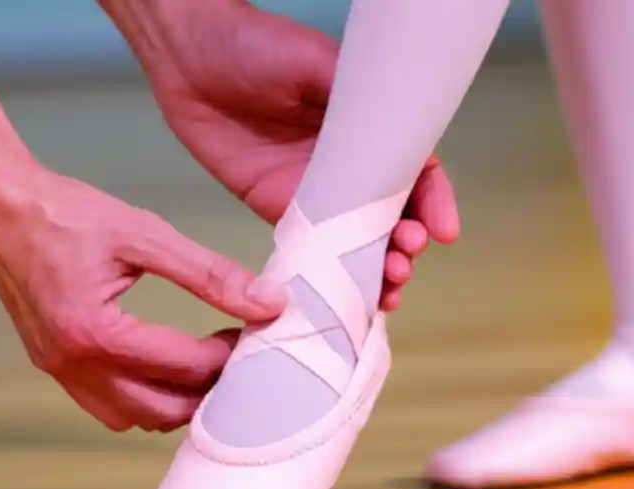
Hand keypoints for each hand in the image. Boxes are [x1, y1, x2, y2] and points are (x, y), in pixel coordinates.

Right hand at [0, 167, 287, 431]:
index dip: (229, 355)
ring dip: (175, 401)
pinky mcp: (53, 366)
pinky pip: (106, 407)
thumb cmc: (67, 213)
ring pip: (134, 419)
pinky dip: (142, 398)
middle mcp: (74, 364)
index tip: (253, 331)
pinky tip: (165, 364)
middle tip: (236, 355)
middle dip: (208, 391)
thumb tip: (270, 302)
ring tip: (205, 360)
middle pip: (163, 411)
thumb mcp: (147, 233)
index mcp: (96, 332)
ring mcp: (59, 371)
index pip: (184, 367)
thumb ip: (211, 274)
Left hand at [103, 0, 460, 310]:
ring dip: (376, 270)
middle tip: (405, 259)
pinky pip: (308, 251)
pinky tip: (340, 299)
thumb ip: (357, 102)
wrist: (191, 54)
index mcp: (369, 129)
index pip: (416, 172)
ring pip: (356, 242)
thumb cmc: (257, 44)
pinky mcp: (277, 208)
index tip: (443, 231)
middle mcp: (348, 165)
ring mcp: (314, 191)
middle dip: (406, 244)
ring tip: (387, 288)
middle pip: (392, 216)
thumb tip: (396, 133)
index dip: (435, 203)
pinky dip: (327, 279)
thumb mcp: (319, 64)